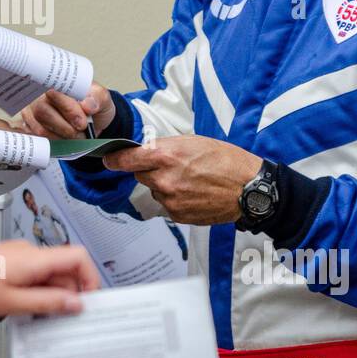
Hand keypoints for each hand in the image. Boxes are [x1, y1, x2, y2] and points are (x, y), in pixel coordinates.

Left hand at [0, 240, 99, 315]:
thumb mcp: (12, 303)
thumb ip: (47, 303)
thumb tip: (75, 303)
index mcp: (34, 258)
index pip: (78, 257)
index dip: (90, 278)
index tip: (89, 301)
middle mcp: (28, 251)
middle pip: (64, 268)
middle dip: (68, 293)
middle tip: (61, 318)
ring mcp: (17, 255)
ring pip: (47, 274)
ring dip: (49, 295)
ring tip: (35, 316)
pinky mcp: (7, 261)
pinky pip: (32, 274)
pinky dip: (34, 291)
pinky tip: (21, 308)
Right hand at [18, 83, 114, 138]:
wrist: (92, 120)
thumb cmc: (93, 105)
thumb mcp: (102, 98)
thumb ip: (97, 98)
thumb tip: (88, 105)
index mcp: (57, 82)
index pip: (54, 92)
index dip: (68, 109)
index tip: (82, 123)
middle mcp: (39, 94)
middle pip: (43, 111)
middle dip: (65, 127)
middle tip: (81, 132)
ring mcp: (31, 110)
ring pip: (40, 128)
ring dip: (61, 136)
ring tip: (76, 136)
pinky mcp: (29, 126)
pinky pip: (36, 138)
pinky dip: (54, 142)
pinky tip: (65, 140)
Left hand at [103, 135, 262, 224]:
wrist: (248, 188)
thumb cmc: (226, 160)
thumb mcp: (192, 141)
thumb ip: (164, 147)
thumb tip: (145, 152)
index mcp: (165, 157)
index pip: (126, 160)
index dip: (115, 159)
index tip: (108, 159)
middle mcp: (164, 180)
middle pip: (141, 175)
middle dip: (152, 170)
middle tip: (175, 167)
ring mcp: (170, 200)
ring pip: (156, 191)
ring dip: (165, 185)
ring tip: (192, 180)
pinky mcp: (178, 215)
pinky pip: (167, 204)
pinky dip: (176, 199)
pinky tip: (195, 193)